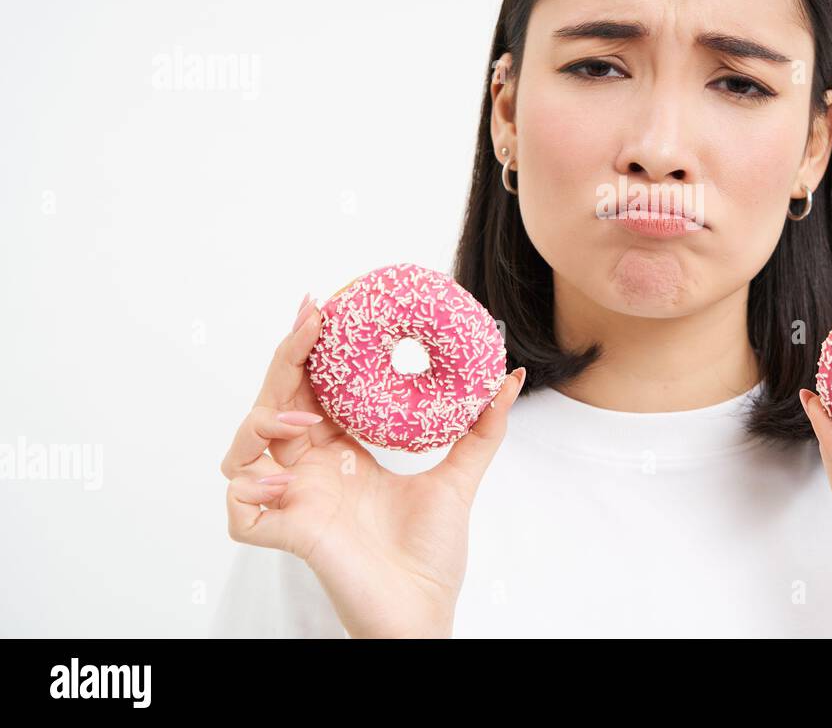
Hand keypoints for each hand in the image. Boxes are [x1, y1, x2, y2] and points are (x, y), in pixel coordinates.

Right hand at [221, 292, 525, 637]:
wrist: (424, 609)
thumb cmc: (430, 553)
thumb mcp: (461, 477)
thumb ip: (482, 429)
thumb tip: (510, 379)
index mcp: (340, 453)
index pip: (310, 389)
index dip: (307, 349)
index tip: (321, 306)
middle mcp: (310, 472)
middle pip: (271, 404)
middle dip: (283, 361)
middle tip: (308, 324)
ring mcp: (293, 502)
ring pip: (238, 454)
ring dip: (260, 424)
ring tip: (302, 421)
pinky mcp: (287, 535)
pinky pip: (240, 510)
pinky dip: (250, 489)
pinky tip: (286, 480)